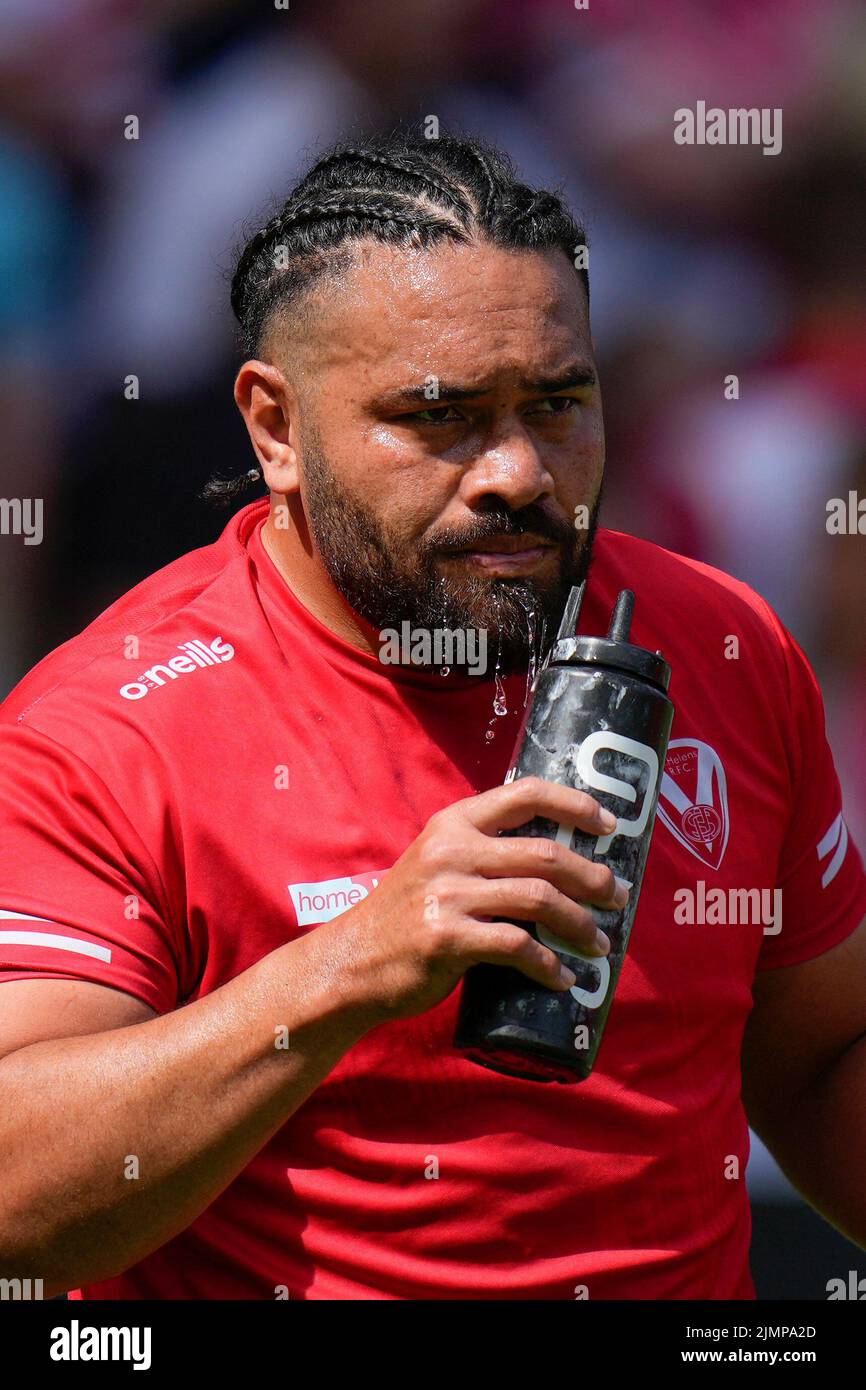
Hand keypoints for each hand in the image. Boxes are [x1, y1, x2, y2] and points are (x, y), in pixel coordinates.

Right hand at [329, 777, 627, 1027]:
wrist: (352, 962)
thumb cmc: (405, 916)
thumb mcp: (436, 864)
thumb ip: (482, 854)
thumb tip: (557, 863)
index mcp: (454, 823)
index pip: (526, 793)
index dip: (575, 804)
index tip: (609, 825)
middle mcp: (452, 850)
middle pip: (545, 853)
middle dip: (592, 877)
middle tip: (617, 897)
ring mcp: (448, 894)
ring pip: (540, 899)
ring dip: (580, 923)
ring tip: (600, 942)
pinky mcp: (447, 938)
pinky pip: (518, 947)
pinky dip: (549, 965)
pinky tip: (563, 978)